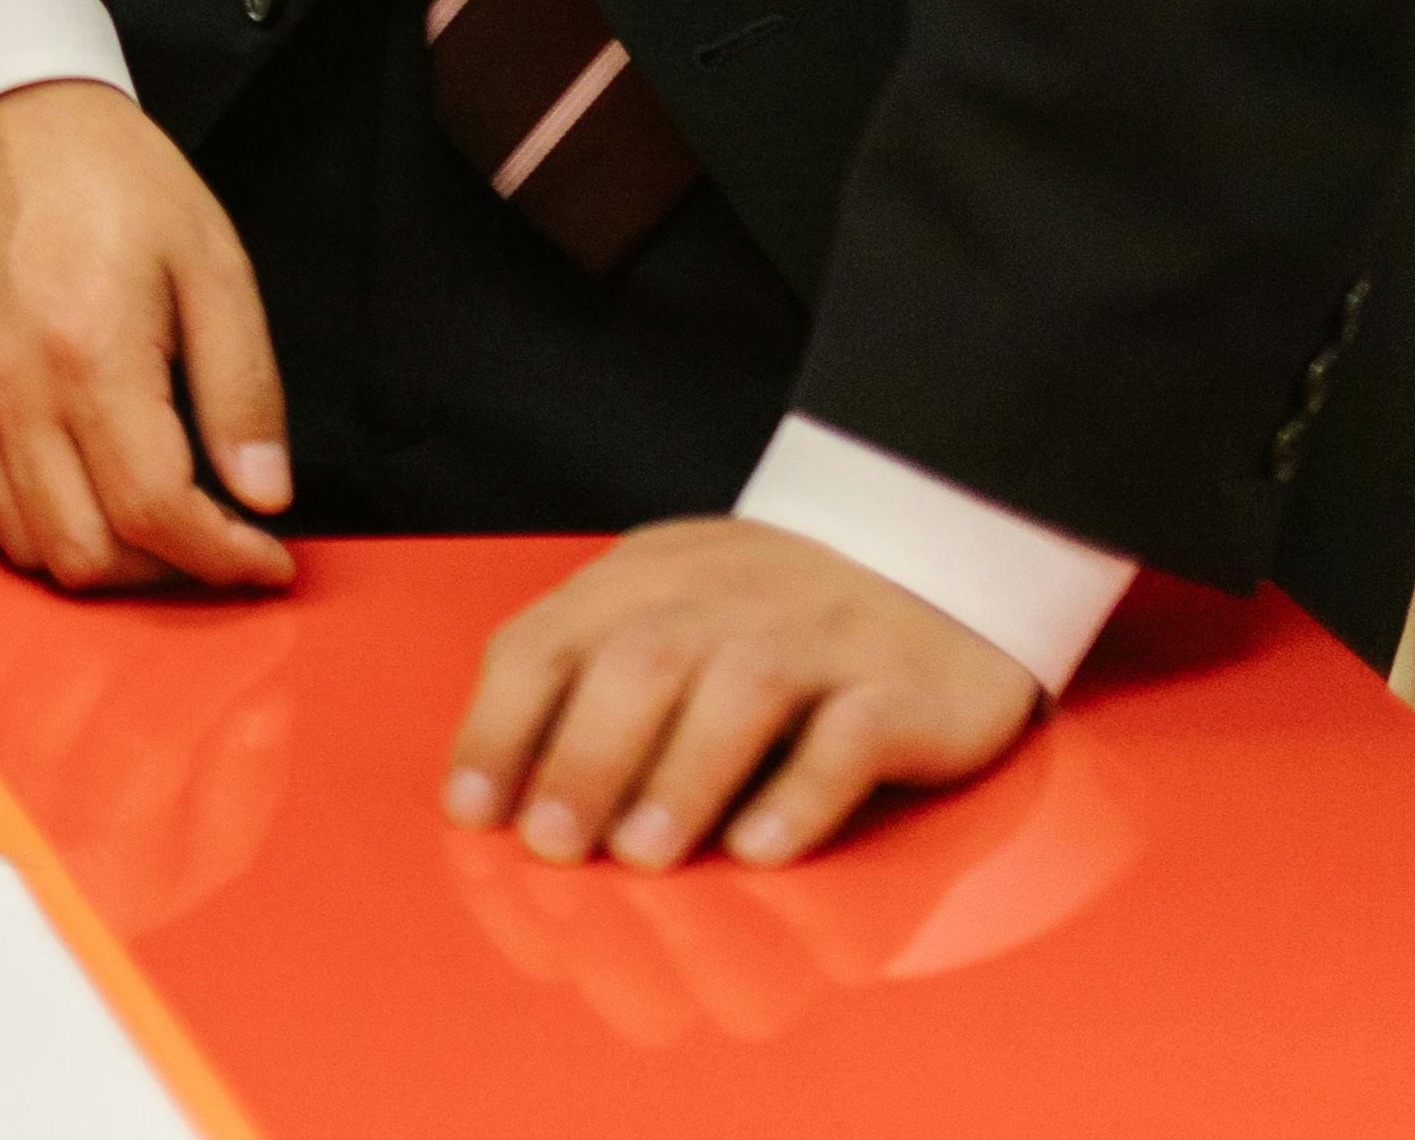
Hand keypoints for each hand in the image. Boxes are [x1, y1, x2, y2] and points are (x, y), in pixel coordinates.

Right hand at [0, 78, 291, 592]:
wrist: (6, 121)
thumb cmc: (113, 179)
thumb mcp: (214, 264)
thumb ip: (243, 387)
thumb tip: (262, 493)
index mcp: (90, 352)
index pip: (156, 511)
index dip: (223, 557)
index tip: (267, 557)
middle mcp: (13, 389)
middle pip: (86, 553)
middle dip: (166, 571)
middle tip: (216, 539)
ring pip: (27, 547)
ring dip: (102, 560)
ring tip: (155, 523)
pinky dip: (34, 533)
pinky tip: (84, 500)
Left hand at [448, 516, 1041, 867]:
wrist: (940, 558)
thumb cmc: (772, 616)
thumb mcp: (666, 612)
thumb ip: (593, 678)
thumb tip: (508, 793)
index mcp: (641, 580)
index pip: (547, 640)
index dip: (501, 724)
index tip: (474, 810)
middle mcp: (724, 596)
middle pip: (639, 663)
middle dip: (585, 758)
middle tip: (555, 846)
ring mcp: (818, 635)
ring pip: (741, 691)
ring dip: (681, 777)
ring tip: (643, 856)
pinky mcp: (901, 685)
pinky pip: (849, 735)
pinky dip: (800, 793)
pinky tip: (760, 849)